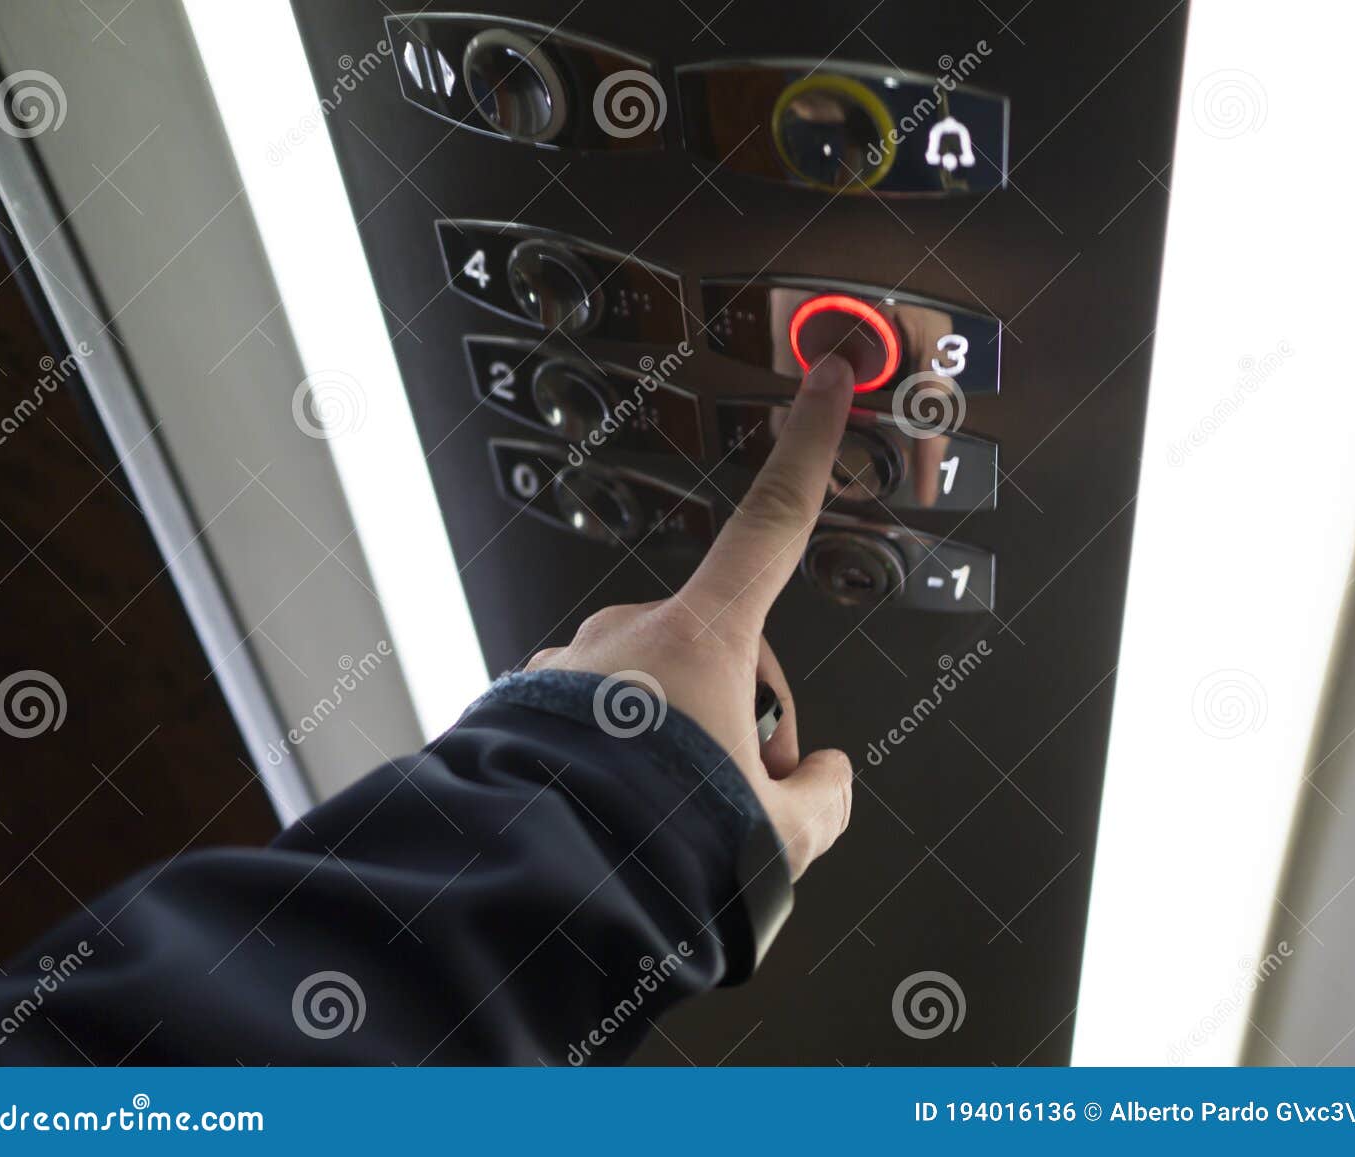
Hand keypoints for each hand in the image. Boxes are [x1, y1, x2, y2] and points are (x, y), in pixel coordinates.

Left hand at [526, 356, 857, 878]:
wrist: (532, 880)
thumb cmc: (646, 843)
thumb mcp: (777, 836)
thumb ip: (822, 799)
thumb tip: (825, 778)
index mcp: (706, 638)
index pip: (778, 519)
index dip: (812, 446)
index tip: (825, 376)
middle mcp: (635, 631)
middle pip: (725, 646)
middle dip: (746, 714)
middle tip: (743, 793)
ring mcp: (575, 661)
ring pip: (658, 685)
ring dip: (677, 738)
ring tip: (668, 815)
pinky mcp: (529, 698)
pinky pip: (596, 708)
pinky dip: (615, 748)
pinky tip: (616, 806)